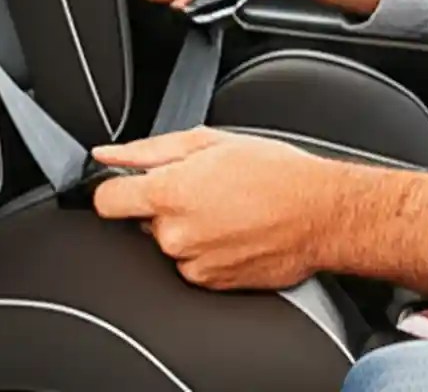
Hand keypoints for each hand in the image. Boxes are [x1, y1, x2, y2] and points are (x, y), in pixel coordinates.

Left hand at [92, 127, 339, 289]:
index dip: (115, 191)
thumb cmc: (274, 173)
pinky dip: (206, 251)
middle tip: (205, 190)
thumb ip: (148, 151)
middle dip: (165, 206)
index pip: (106, 202)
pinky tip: (234, 233)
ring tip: (227, 211)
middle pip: (143, 222)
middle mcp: (174, 233)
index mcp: (168, 193)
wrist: (321, 214)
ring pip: (170, 244)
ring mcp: (192, 263)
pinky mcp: (211, 284)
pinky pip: (192, 265)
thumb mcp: (209, 143)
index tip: (129, 188)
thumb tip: (108, 155)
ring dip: (188, 229)